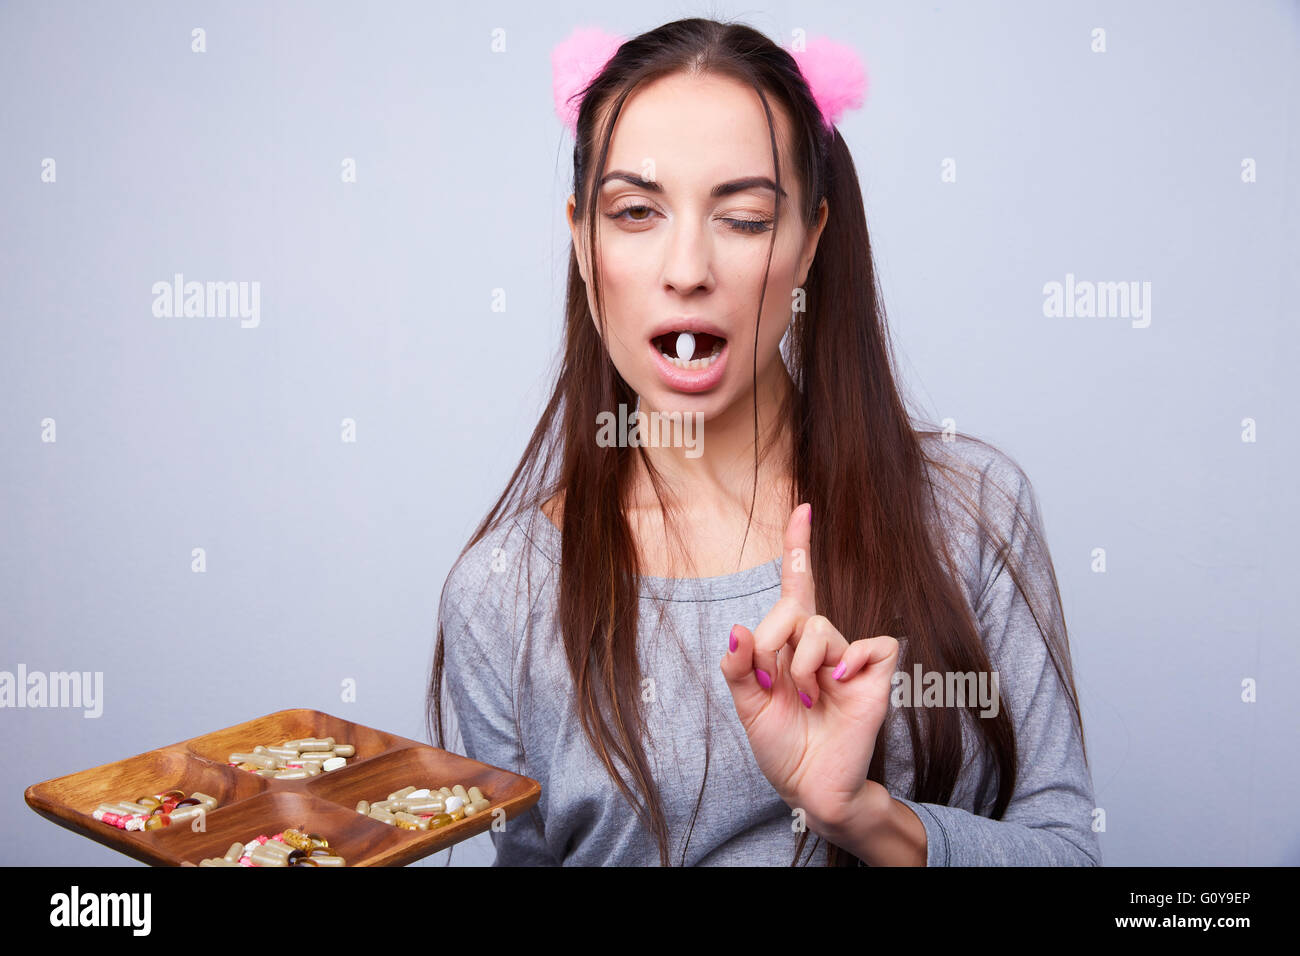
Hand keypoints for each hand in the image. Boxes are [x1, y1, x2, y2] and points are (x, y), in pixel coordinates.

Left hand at [720, 502, 898, 837]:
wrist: (809, 788)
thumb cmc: (781, 746)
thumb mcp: (747, 705)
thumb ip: (739, 666)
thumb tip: (737, 628)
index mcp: (791, 644)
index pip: (798, 584)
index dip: (800, 545)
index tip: (804, 508)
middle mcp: (822, 644)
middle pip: (794, 608)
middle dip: (772, 643)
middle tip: (775, 684)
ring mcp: (849, 658)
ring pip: (820, 627)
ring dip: (801, 663)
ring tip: (805, 699)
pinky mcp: (874, 674)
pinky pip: (868, 645)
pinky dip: (844, 664)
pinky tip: (836, 689)